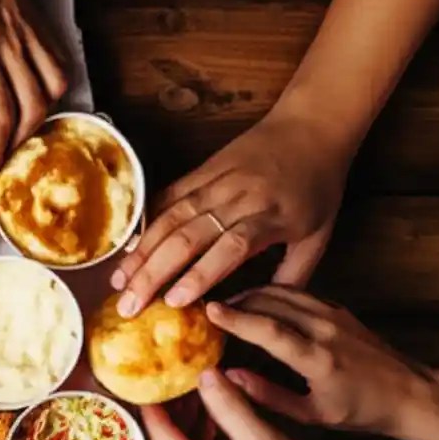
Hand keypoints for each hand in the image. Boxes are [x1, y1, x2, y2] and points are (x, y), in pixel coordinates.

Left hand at [0, 0, 67, 184]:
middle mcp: (9, 47)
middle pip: (28, 113)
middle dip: (12, 147)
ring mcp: (27, 33)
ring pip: (50, 90)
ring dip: (36, 120)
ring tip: (15, 135)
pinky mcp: (34, 20)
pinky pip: (56, 62)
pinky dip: (49, 88)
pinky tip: (34, 95)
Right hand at [111, 105, 352, 315]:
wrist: (312, 125)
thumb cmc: (319, 186)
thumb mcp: (319, 236)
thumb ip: (291, 277)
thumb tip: (259, 314)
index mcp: (272, 217)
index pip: (231, 246)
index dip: (201, 273)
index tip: (175, 301)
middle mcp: (239, 197)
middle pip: (190, 235)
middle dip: (154, 272)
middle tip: (130, 306)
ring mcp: (217, 180)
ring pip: (172, 217)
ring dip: (141, 251)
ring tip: (119, 281)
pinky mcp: (203, 168)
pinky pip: (169, 195)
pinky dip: (147, 220)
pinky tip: (128, 247)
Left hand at [142, 368, 338, 439]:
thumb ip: (228, 406)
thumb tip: (202, 374)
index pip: (158, 432)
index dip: (152, 400)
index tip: (151, 373)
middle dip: (169, 407)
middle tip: (178, 375)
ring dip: (185, 419)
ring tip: (198, 389)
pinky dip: (199, 432)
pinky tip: (215, 415)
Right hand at [205, 286, 438, 439]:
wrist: (414, 394)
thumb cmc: (363, 411)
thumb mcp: (313, 415)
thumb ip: (269, 395)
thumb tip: (229, 377)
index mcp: (318, 358)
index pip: (269, 330)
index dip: (236, 318)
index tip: (207, 310)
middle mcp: (325, 329)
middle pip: (270, 302)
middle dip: (235, 301)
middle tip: (205, 309)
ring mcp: (333, 314)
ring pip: (283, 292)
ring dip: (251, 294)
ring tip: (225, 304)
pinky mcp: (338, 309)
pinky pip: (298, 293)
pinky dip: (272, 294)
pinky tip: (257, 302)